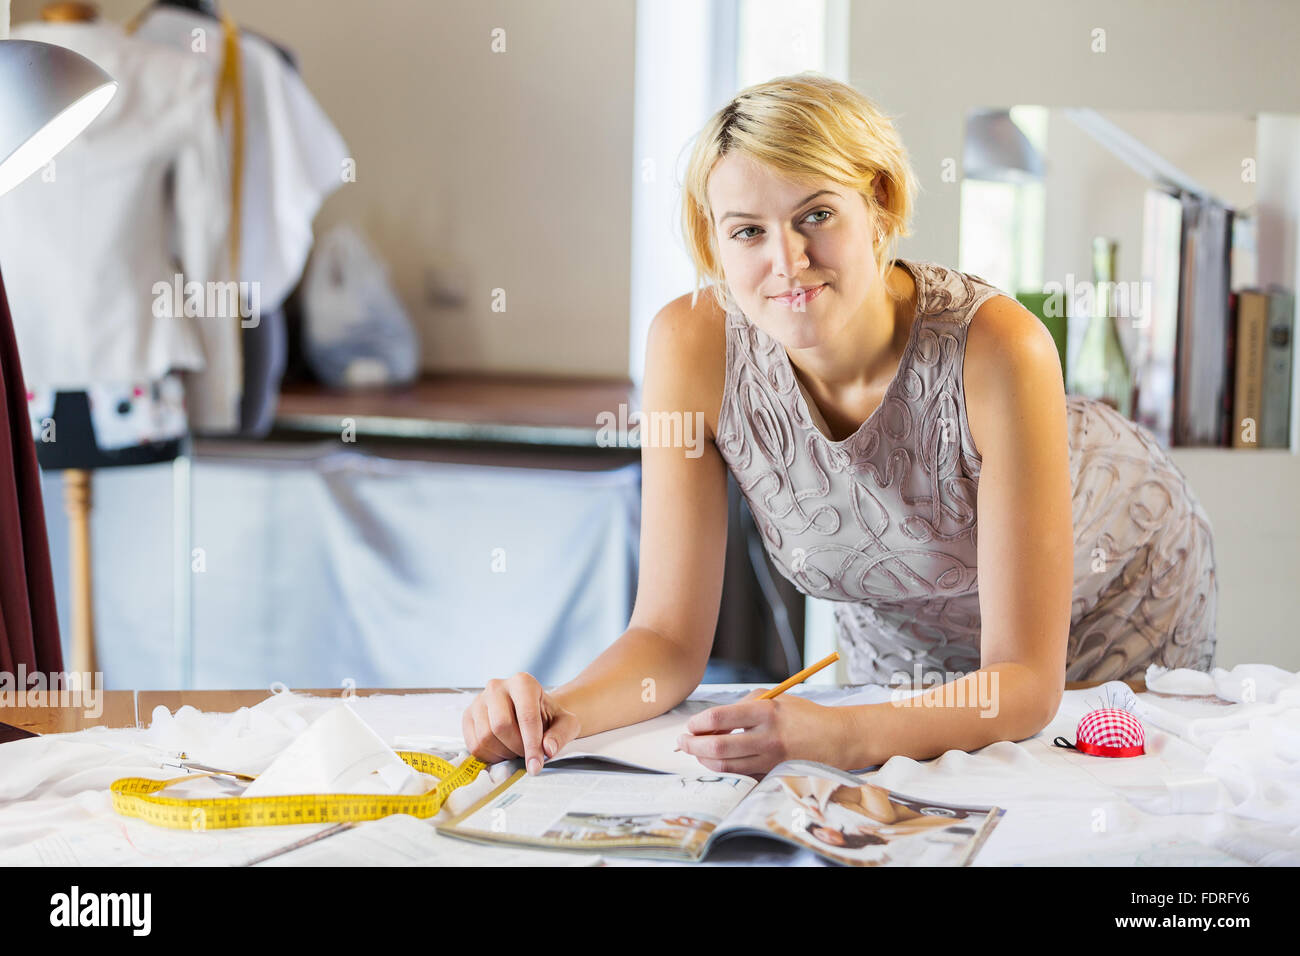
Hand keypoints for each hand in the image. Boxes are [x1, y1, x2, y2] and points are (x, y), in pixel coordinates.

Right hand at [461, 673, 580, 775]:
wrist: (532, 713)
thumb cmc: (548, 717)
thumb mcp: (565, 724)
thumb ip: (561, 735)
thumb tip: (548, 749)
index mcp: (523, 682)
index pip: (526, 716)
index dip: (532, 745)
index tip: (536, 766)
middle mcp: (497, 686)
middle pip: (501, 726)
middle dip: (516, 748)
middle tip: (527, 754)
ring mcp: (479, 700)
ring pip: (485, 736)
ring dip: (503, 753)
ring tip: (516, 750)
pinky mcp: (468, 715)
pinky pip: (474, 744)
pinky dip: (490, 756)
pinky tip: (503, 751)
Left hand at [676, 690, 851, 775]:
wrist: (837, 738)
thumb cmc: (802, 714)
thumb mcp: (774, 699)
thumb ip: (743, 706)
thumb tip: (711, 721)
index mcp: (765, 712)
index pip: (719, 718)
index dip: (698, 723)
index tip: (690, 725)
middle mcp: (766, 738)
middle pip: (718, 748)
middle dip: (693, 746)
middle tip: (683, 742)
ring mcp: (770, 760)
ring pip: (726, 766)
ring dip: (704, 760)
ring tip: (697, 752)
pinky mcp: (773, 774)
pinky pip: (741, 775)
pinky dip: (724, 769)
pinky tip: (718, 761)